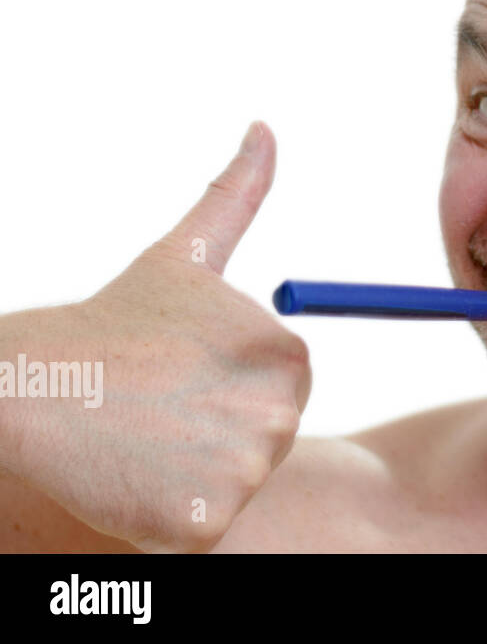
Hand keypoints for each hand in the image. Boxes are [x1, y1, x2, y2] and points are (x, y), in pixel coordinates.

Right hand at [1, 122, 309, 551]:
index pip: (279, 395)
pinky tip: (133, 480)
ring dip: (190, 475)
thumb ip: (238, 197)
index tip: (179, 373)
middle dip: (213, 435)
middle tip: (156, 409)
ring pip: (233, 488)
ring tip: (142, 440)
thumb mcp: (181, 258)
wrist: (24, 390)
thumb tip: (267, 127)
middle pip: (264, 445)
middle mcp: (281, 412)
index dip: (223, 392)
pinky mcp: (203, 524)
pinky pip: (201, 529)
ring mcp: (243, 470)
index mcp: (289, 354)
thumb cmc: (107, 326)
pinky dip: (166, 517)